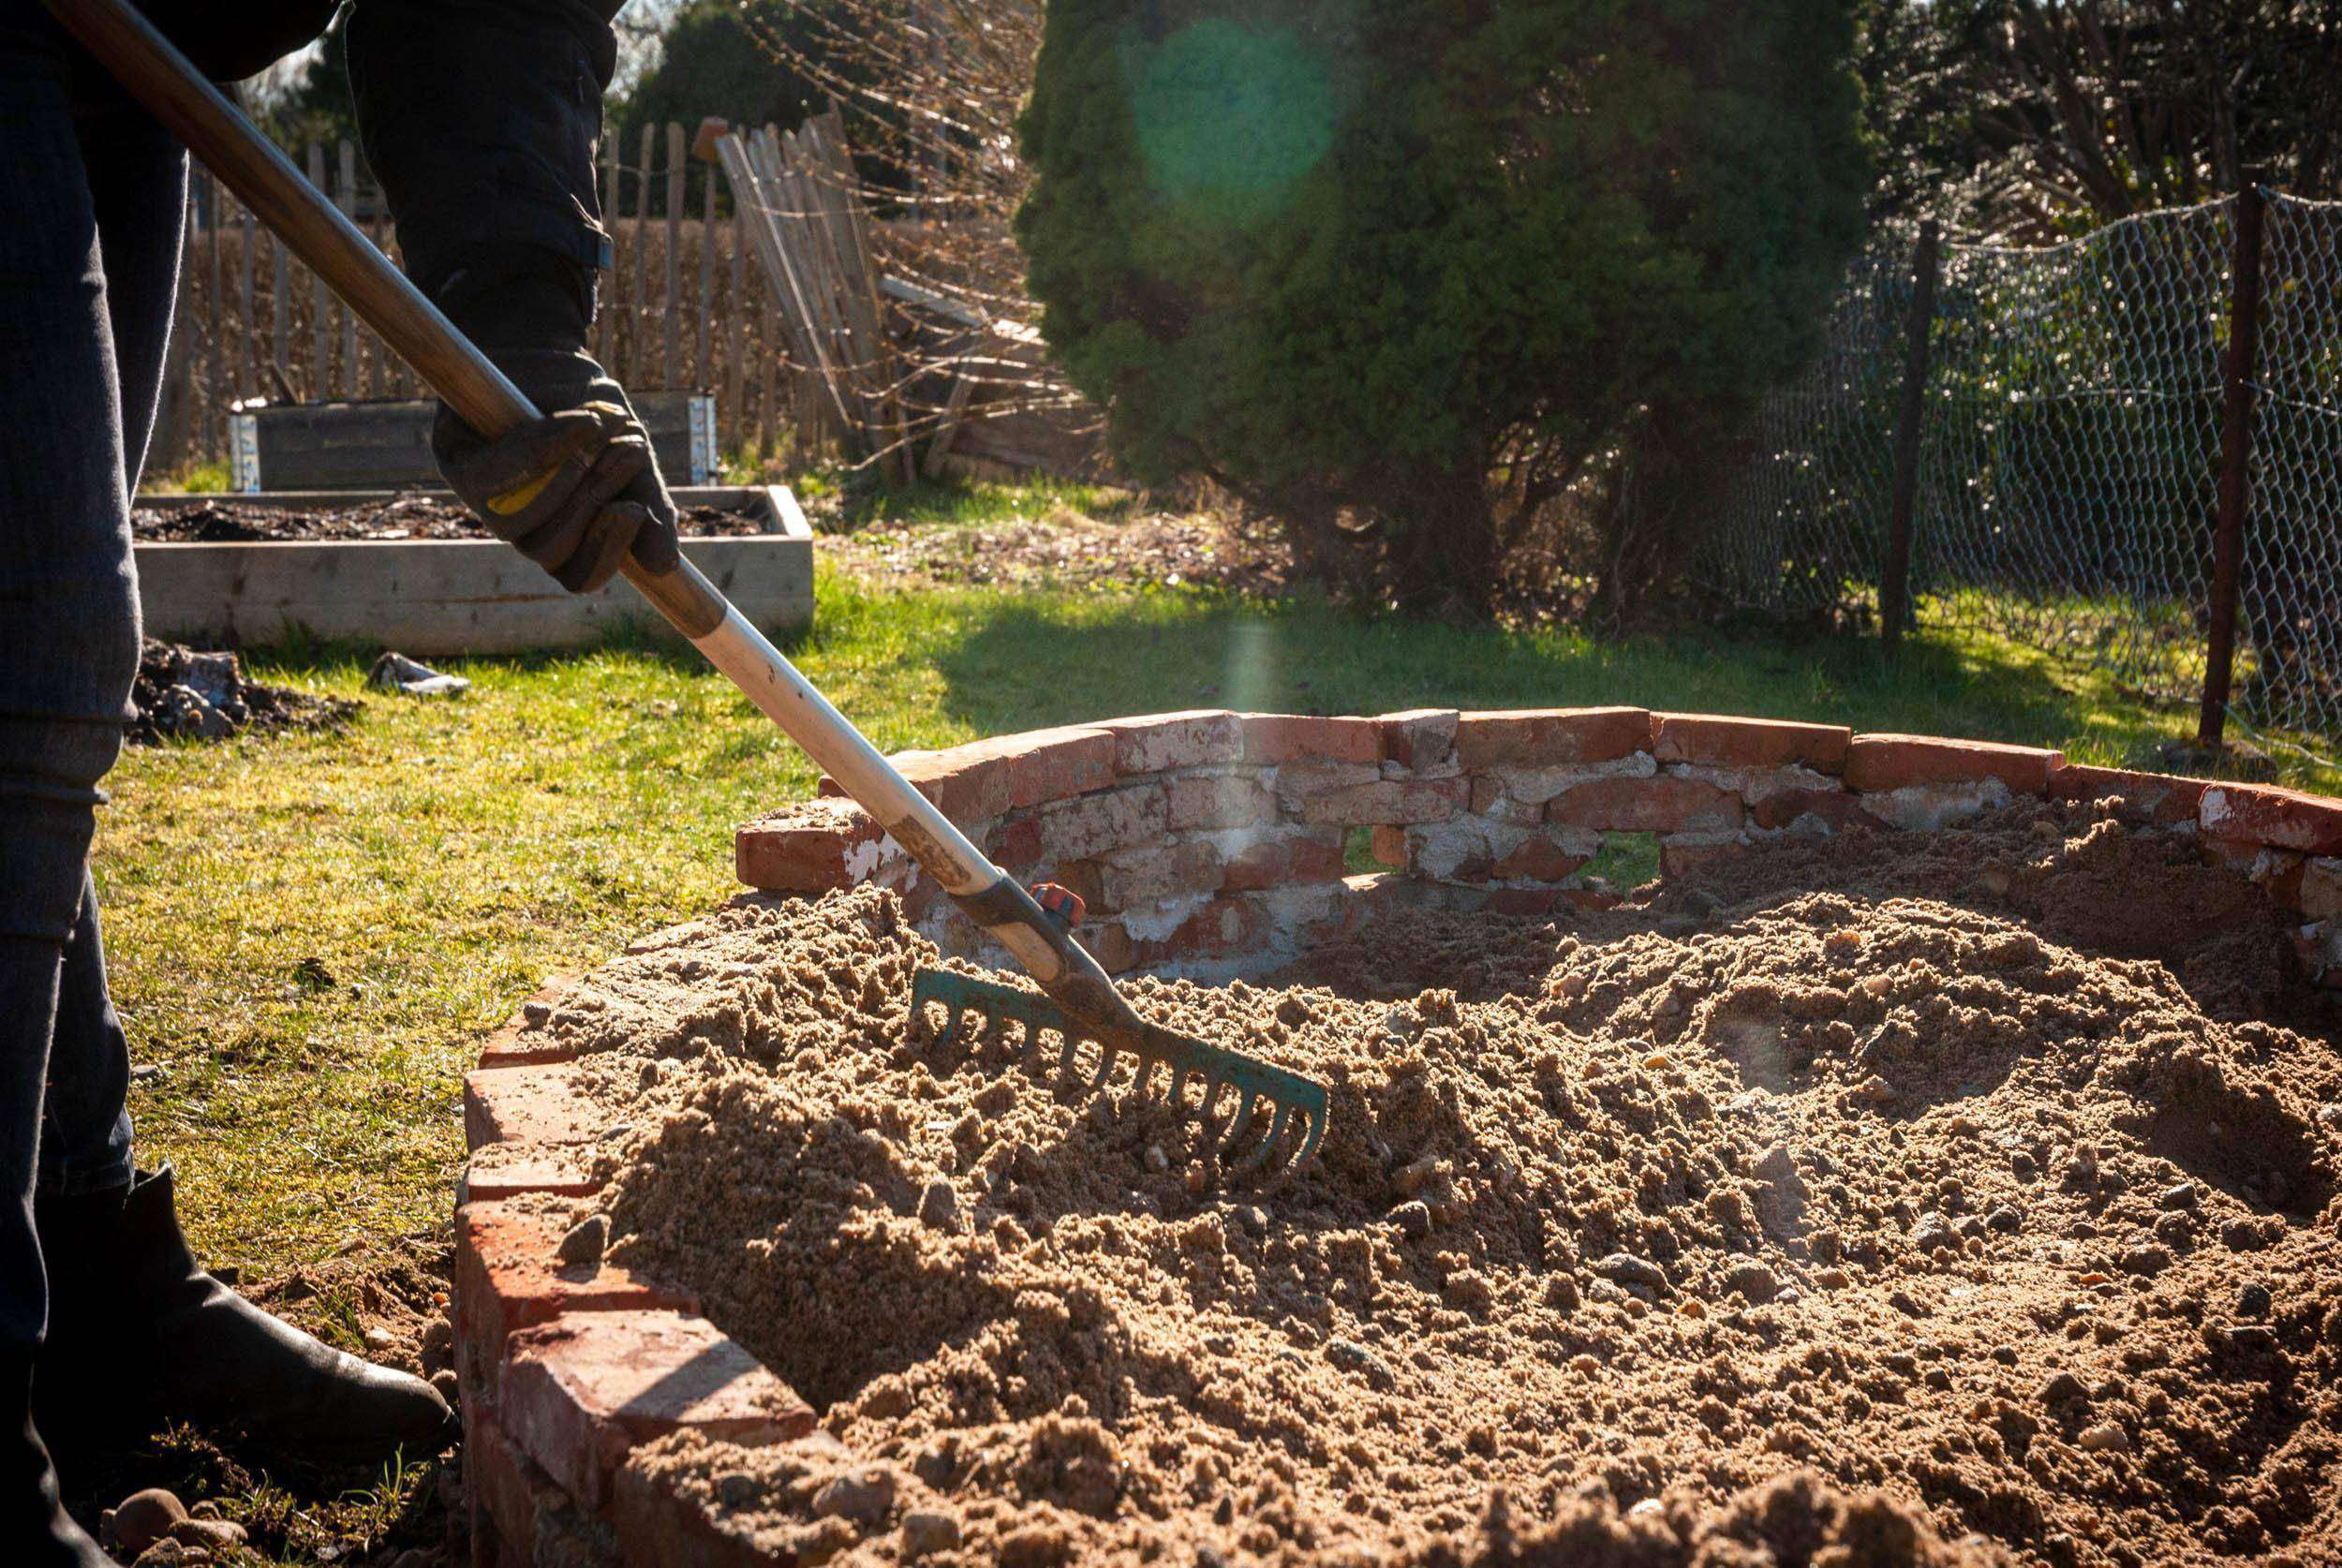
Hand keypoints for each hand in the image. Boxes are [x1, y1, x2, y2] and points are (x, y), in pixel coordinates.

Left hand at [434, 400, 681, 593]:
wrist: (551, 351)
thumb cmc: (591, 411)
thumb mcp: (632, 458)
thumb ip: (650, 509)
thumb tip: (665, 566)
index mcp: (563, 533)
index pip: (578, 575)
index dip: (605, 555)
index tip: (635, 510)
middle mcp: (520, 524)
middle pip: (549, 552)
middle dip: (591, 505)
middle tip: (628, 454)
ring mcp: (483, 497)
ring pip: (515, 525)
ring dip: (565, 479)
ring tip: (600, 432)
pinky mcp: (457, 461)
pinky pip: (492, 477)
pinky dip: (538, 450)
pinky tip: (572, 423)